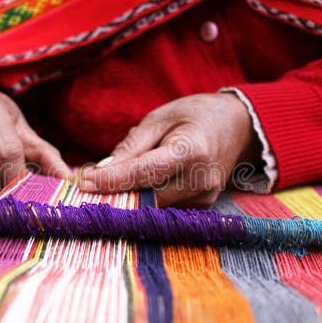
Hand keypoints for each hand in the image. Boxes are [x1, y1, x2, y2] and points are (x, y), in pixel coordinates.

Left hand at [77, 93, 259, 206]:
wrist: (238, 126)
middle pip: (146, 196)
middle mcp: (200, 180)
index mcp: (191, 151)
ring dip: (127, 198)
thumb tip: (103, 169)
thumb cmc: (196, 115)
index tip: (83, 182)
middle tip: (85, 185)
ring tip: (105, 184)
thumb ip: (133, 145)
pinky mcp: (203, 206)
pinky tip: (131, 189)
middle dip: (114, 193)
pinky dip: (145, 199)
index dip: (111, 180)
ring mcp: (204, 197)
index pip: (143, 173)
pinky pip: (165, 207)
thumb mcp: (161, 117)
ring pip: (154, 206)